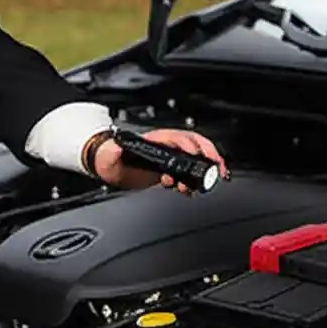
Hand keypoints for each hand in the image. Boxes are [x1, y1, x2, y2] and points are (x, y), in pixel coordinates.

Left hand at [91, 128, 229, 195]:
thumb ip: (114, 151)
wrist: (107, 166)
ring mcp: (167, 159)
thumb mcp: (110, 155)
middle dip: (209, 154)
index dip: (190, 146)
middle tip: (219, 167)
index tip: (199, 155)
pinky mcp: (167, 171)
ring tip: (210, 180)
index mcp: (155, 140)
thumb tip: (116, 148)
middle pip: (194, 146)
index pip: (179, 138)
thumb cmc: (109, 157)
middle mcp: (164, 148)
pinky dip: (195, 180)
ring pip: (194, 159)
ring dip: (206, 168)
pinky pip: (186, 172)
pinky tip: (193, 189)